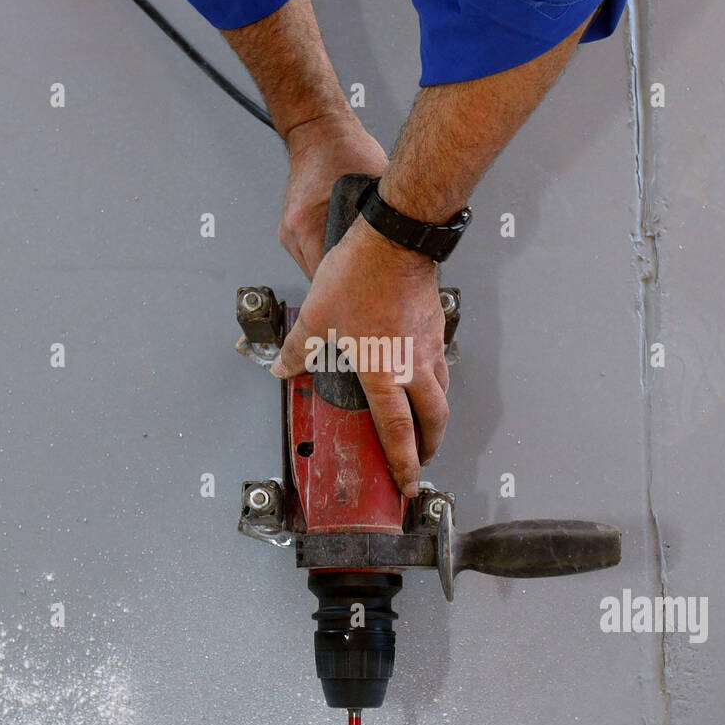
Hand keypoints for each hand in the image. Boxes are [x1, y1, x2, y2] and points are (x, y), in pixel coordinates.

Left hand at [271, 215, 449, 495]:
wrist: (394, 240)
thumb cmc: (359, 276)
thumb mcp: (317, 316)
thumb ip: (299, 348)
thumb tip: (282, 366)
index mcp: (382, 374)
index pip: (397, 432)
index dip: (403, 463)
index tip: (407, 484)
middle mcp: (412, 367)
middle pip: (433, 421)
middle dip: (429, 447)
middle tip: (421, 460)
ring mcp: (428, 347)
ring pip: (441, 394)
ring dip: (436, 417)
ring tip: (426, 426)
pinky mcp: (435, 327)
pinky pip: (440, 365)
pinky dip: (435, 382)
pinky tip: (423, 377)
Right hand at [280, 110, 387, 277]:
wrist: (320, 132)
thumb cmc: (346, 150)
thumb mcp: (374, 189)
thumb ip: (381, 224)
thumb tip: (401, 250)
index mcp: (307, 222)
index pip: (326, 276)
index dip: (350, 288)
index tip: (367, 296)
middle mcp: (294, 230)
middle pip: (319, 277)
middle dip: (344, 284)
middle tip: (369, 289)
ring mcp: (290, 231)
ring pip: (315, 269)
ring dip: (335, 273)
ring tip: (359, 273)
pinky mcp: (292, 229)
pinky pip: (311, 254)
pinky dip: (328, 258)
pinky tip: (347, 255)